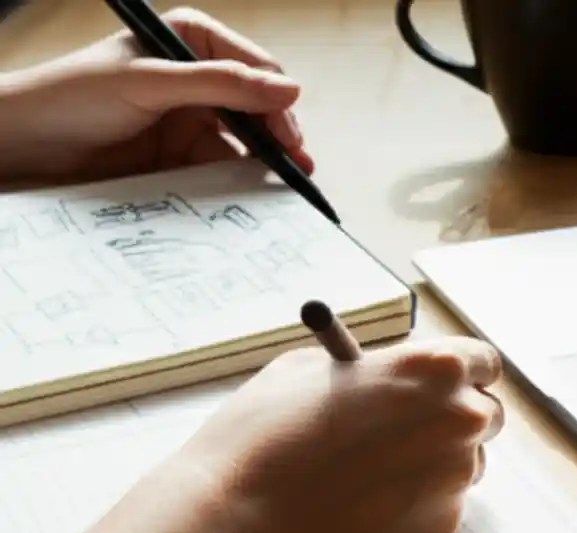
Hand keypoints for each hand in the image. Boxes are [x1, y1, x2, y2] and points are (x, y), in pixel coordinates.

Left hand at [0, 8, 310, 184]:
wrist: (25, 144)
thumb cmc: (73, 96)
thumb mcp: (152, 83)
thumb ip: (222, 84)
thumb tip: (289, 89)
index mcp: (191, 42)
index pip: (255, 67)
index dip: (276, 98)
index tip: (288, 131)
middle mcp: (197, 78)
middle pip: (258, 107)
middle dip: (279, 134)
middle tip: (296, 163)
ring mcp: (190, 119)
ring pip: (246, 142)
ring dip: (265, 162)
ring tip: (287, 183)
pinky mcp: (182, 156)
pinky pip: (223, 169)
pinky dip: (240, 182)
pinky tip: (253, 193)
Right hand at [149, 337, 504, 532]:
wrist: (239, 521)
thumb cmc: (264, 436)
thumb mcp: (308, 369)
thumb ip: (368, 370)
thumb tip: (388, 377)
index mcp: (435, 368)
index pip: (484, 362)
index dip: (460, 373)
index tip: (441, 383)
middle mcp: (461, 420)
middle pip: (485, 414)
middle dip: (452, 419)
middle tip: (408, 429)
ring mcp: (457, 477)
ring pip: (464, 464)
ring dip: (432, 464)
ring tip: (367, 473)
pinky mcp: (444, 527)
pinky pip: (439, 505)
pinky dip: (412, 505)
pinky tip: (360, 508)